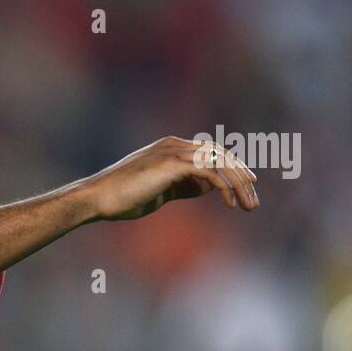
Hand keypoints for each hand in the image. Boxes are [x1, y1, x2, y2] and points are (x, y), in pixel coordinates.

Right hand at [83, 136, 259, 220]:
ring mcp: (173, 152)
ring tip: (249, 205)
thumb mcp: (160, 190)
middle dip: (241, 177)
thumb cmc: (122, 198)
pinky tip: (229, 203)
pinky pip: (209, 172)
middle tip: (254, 199)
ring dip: (238, 185)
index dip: (233, 168)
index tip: (248, 186)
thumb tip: (208, 186)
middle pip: (220, 155)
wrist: (98, 198)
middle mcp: (174, 145)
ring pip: (219, 163)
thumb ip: (183, 185)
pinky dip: (224, 187)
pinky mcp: (172, 164)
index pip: (212, 152)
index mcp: (171, 148)